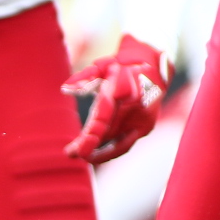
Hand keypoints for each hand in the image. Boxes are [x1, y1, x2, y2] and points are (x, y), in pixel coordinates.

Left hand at [62, 33, 169, 164]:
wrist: (154, 70)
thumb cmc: (123, 67)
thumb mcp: (103, 65)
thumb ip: (84, 76)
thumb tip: (65, 89)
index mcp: (124, 89)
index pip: (105, 115)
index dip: (91, 135)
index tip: (77, 149)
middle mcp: (136, 106)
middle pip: (109, 133)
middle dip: (89, 145)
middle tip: (69, 153)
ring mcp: (143, 119)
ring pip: (118, 144)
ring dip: (98, 152)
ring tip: (79, 154)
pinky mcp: (146, 127)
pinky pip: (125, 144)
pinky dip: (110, 151)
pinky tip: (94, 155)